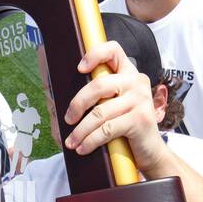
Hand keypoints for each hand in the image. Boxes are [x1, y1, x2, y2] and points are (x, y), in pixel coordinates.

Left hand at [63, 41, 165, 173]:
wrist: (150, 151)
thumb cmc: (125, 128)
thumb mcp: (110, 107)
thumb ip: (94, 97)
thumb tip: (52, 95)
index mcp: (128, 73)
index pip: (113, 50)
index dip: (94, 54)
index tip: (79, 69)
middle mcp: (136, 82)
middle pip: (98, 85)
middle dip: (77, 104)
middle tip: (68, 120)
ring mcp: (140, 99)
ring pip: (100, 113)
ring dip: (80, 131)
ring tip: (71, 142)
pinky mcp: (140, 119)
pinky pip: (107, 129)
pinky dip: (91, 141)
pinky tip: (83, 148)